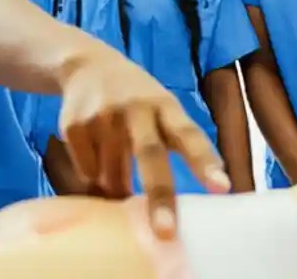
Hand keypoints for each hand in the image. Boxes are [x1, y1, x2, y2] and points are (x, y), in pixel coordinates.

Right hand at [57, 45, 228, 239]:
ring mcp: (102, 116)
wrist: (86, 65)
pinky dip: (94, 180)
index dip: (205, 161)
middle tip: (166, 232)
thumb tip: (200, 192)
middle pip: (150, 155)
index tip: (222, 187)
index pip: (189, 135)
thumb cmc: (136, 98)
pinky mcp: (75, 126)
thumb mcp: (162, 107)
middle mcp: (135, 109)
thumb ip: (177, 141)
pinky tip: (95, 160)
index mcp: (164, 106)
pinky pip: (87, 173)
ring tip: (119, 188)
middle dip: (159, 196)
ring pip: (112, 176)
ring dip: (119, 192)